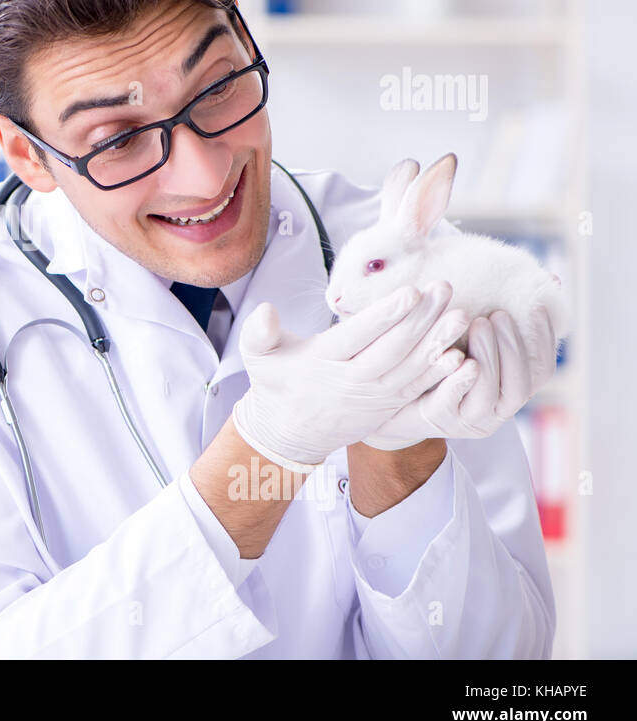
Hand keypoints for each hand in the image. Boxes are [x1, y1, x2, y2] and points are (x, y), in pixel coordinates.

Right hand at [232, 280, 469, 472]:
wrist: (290, 432)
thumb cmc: (275, 383)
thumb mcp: (258, 356)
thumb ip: (259, 332)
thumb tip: (266, 310)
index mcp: (321, 362)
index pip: (358, 336)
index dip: (385, 315)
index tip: (410, 291)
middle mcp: (350, 382)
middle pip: (392, 349)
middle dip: (422, 319)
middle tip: (445, 288)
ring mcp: (372, 398)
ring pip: (410, 369)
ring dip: (437, 342)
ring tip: (461, 315)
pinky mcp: (387, 407)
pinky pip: (416, 389)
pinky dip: (438, 374)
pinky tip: (459, 355)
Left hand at [362, 305, 557, 449]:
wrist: (392, 398)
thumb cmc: (439, 362)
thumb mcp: (470, 337)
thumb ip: (501, 317)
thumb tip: (551, 278)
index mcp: (510, 391)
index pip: (540, 370)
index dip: (543, 340)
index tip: (536, 307)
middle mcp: (496, 410)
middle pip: (519, 382)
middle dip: (512, 345)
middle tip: (497, 314)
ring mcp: (468, 419)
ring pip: (489, 392)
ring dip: (488, 356)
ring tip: (477, 323)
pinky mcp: (437, 420)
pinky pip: (452, 400)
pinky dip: (457, 379)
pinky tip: (456, 355)